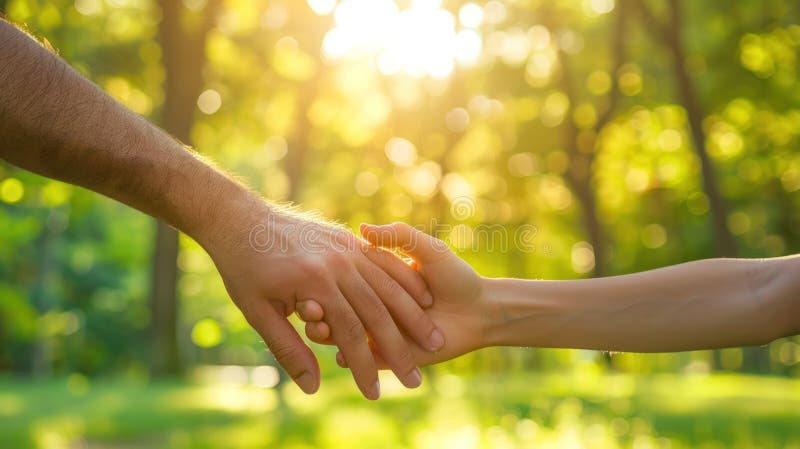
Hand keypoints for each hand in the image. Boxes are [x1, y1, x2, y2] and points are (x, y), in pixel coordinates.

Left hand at [199, 198, 444, 398]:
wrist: (241, 219)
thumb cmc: (244, 269)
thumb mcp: (257, 314)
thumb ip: (289, 350)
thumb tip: (313, 387)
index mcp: (314, 283)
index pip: (348, 334)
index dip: (364, 367)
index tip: (375, 393)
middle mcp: (337, 263)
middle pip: (378, 313)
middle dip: (400, 349)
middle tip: (415, 380)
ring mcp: (346, 247)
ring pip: (390, 286)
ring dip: (414, 317)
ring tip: (435, 342)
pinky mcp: (350, 239)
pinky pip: (386, 262)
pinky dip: (407, 282)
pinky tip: (423, 302)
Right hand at [300, 222, 487, 367]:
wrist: (481, 311)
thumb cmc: (455, 276)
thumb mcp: (427, 249)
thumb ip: (399, 236)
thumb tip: (363, 228)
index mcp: (376, 279)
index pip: (339, 278)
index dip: (321, 278)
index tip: (308, 275)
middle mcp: (372, 306)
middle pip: (333, 308)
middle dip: (317, 309)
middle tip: (307, 308)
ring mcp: (378, 332)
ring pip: (341, 335)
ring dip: (325, 333)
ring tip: (318, 328)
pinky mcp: (388, 357)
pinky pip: (362, 359)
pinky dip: (348, 358)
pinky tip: (341, 354)